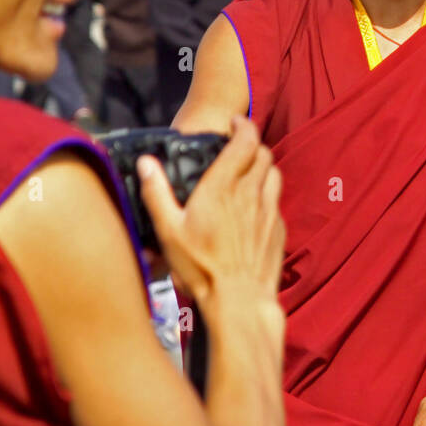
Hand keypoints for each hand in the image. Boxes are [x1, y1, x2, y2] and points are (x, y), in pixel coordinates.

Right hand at [139, 116, 284, 314]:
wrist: (239, 301)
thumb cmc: (201, 267)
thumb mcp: (168, 230)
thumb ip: (157, 193)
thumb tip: (146, 163)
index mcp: (223, 186)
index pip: (245, 141)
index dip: (243, 126)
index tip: (235, 123)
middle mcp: (251, 193)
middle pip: (263, 153)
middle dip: (252, 144)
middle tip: (238, 147)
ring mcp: (269, 210)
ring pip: (274, 174)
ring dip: (263, 167)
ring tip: (248, 173)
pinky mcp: (279, 229)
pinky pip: (277, 201)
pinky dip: (267, 195)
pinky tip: (254, 208)